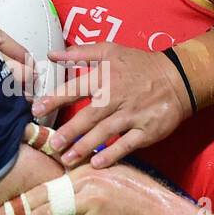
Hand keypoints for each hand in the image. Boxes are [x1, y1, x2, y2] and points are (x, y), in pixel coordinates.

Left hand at [0, 163, 189, 214]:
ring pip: (42, 212)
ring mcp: (88, 199)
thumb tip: (68, 177)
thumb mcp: (118, 177)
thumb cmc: (144, 203)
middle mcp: (86, 178)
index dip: (26, 172)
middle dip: (11, 206)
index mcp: (90, 166)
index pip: (50, 166)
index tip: (4, 173)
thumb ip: (92, 175)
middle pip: (39, 191)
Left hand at [33, 42, 190, 167]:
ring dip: (85, 146)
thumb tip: (51, 54)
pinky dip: (112, 154)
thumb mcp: (111, 50)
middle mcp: (116, 96)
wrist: (178, 78)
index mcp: (105, 77)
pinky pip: (127, 144)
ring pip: (105, 132)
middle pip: (89, 115)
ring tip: (67, 159)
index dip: (55, 99)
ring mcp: (132, 115)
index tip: (35, 109)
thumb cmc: (139, 65)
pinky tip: (97, 164)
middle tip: (52, 145)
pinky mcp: (146, 130)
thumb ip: (80, 53)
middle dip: (69, 131)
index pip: (75, 88)